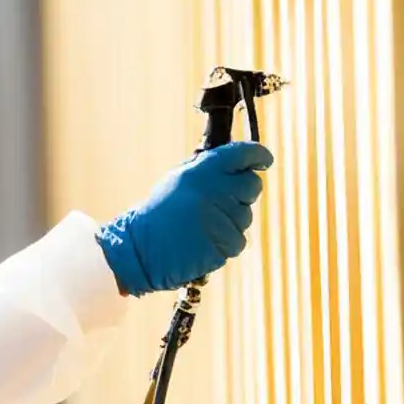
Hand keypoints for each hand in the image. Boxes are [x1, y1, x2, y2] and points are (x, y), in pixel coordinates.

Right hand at [96, 141, 271, 295]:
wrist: (140, 249)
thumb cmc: (158, 214)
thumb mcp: (178, 180)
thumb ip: (208, 170)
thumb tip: (238, 166)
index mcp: (203, 170)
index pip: (245, 154)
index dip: (259, 156)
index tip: (264, 160)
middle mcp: (215, 191)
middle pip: (253, 185)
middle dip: (244, 192)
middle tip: (223, 199)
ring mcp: (221, 219)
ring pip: (245, 217)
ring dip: (231, 221)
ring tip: (202, 226)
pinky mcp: (223, 245)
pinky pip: (237, 241)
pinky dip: (224, 243)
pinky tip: (203, 242)